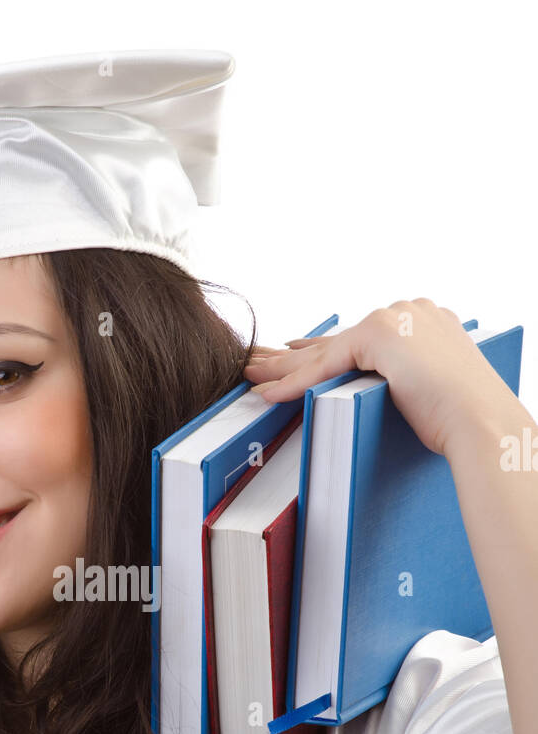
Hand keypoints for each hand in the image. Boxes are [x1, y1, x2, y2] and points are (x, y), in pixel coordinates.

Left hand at [244, 299, 517, 457]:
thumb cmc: (461, 421)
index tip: (293, 352)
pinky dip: (295, 382)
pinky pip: (326, 364)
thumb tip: (365, 394)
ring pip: (327, 350)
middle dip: (294, 355)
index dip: (322, 347)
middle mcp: (410, 311)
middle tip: (258, 363)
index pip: (360, 336)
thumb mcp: (426, 391)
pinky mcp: (379, 335)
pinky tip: (268, 393)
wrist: (481, 422)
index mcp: (425, 320)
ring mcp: (395, 318)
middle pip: (337, 340)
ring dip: (284, 367)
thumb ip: (399, 380)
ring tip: (251, 375)